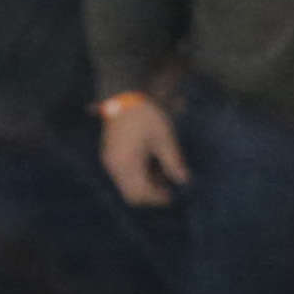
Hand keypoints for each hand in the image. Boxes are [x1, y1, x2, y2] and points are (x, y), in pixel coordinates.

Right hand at [101, 93, 186, 207]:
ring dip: (144, 186)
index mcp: (126, 164)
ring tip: (162, 177)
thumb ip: (173, 162)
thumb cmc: (146, 115)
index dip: (157, 198)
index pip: (141, 193)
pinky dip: (137, 177)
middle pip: (131, 194)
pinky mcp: (110, 155)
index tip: (172, 196)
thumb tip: (184, 181)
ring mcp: (110, 161)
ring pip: (126, 186)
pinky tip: (151, 167)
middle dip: (149, 196)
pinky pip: (123, 176)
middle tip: (168, 190)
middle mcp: (114, 166)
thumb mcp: (164, 138)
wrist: (123, 95)